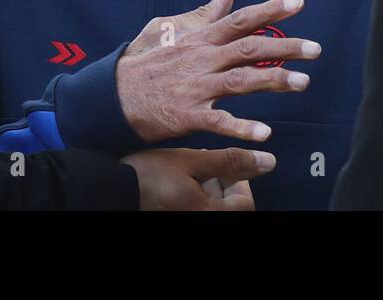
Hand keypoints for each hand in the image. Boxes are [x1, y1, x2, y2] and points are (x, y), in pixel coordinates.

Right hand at [115, 0, 319, 143]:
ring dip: (274, 81)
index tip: (299, 2)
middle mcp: (203, 60)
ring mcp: (197, 87)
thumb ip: (206, 16)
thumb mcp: (175, 33)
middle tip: (316, 48)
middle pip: (250, 49)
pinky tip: (265, 133)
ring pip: (241, 81)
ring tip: (303, 82)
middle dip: (285, 46)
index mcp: (202, 40)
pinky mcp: (189, 115)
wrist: (114, 96)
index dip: (271, 10)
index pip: (241, 20)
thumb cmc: (149, 65)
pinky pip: (220, 121)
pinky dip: (243, 127)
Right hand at [121, 147, 274, 209]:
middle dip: (224, 185)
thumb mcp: (192, 161)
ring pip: (214, 208)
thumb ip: (230, 162)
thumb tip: (268, 161)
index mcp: (208, 213)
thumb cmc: (151, 174)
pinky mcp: (178, 214)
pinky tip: (184, 180)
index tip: (224, 165)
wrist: (114, 188)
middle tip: (206, 164)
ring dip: (211, 190)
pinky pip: (199, 208)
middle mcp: (200, 220)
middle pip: (230, 208)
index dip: (242, 182)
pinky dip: (198, 195)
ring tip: (193, 169)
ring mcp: (188, 218)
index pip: (245, 205)